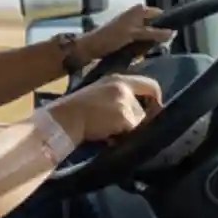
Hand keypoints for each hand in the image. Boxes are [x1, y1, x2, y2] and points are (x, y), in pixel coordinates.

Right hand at [49, 73, 163, 143]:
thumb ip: (116, 97)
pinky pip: (132, 132)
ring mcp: (125, 102)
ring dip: (127, 130)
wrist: (62, 120)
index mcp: (116, 80)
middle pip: (145, 109)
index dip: (155, 99)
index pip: (149, 85)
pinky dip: (121, 137)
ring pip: (139, 122)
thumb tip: (137, 114)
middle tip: (117, 128)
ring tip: (108, 132)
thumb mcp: (95, 94)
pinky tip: (107, 137)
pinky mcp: (125, 118)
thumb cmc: (72, 110)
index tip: (151, 111)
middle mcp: (124, 87)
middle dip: (135, 121)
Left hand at [76, 4, 175, 63]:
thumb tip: (173, 33)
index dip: (165, 27)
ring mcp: (132, 26)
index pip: (161, 16)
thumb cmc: (110, 37)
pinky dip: (140, 48)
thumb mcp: (134, 34)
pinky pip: (141, 43)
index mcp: (140, 10)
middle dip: (156, 39)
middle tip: (152, 48)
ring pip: (149, 37)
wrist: (90, 48)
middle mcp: (137, 16)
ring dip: (147, 46)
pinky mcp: (128, 37)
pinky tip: (136, 54)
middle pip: (156, 27)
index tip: (166, 40)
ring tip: (141, 52)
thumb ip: (154, 33)